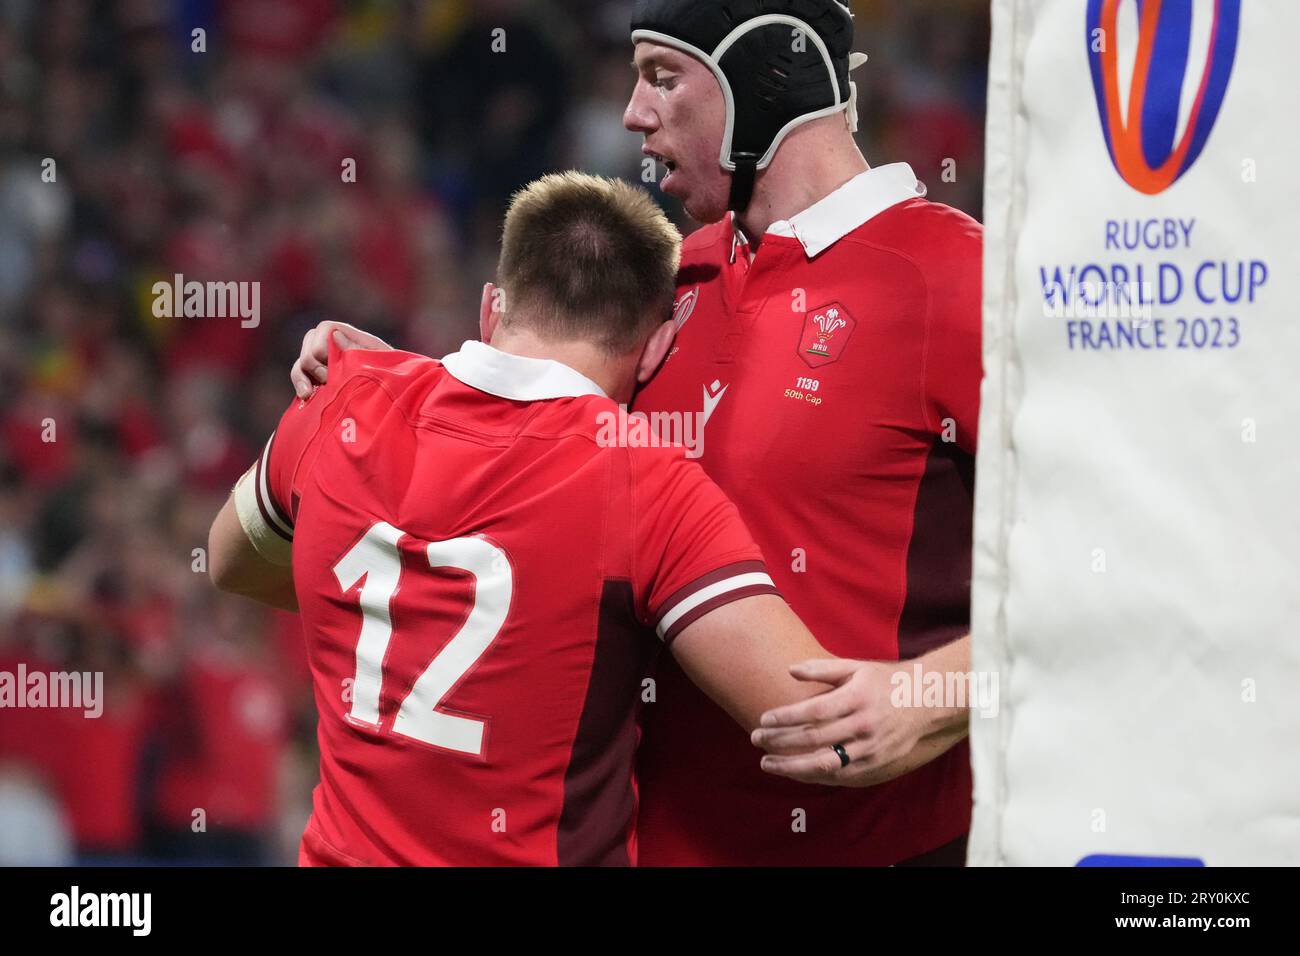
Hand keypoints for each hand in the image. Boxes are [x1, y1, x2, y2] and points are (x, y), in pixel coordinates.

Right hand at [290, 321, 391, 398]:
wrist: (400, 405)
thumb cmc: (396, 384)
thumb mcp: (381, 367)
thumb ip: (359, 351)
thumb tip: (334, 335)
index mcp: (355, 340)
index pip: (326, 328)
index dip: (322, 344)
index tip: (330, 365)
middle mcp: (338, 349)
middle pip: (310, 341)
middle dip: (312, 362)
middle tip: (327, 381)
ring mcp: (329, 366)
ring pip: (303, 361)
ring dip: (300, 376)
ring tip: (307, 394)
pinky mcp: (323, 383)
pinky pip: (302, 378)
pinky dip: (300, 385)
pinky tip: (305, 398)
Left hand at [750, 658, 964, 787]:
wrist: (927, 703)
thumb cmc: (886, 682)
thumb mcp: (857, 668)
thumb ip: (822, 668)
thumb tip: (790, 669)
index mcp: (857, 699)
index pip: (813, 712)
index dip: (785, 717)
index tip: (763, 718)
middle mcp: (864, 726)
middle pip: (814, 739)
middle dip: (780, 741)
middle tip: (755, 739)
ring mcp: (870, 750)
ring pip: (824, 765)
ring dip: (792, 767)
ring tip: (767, 763)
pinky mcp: (876, 766)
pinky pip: (840, 777)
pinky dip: (815, 776)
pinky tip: (795, 772)